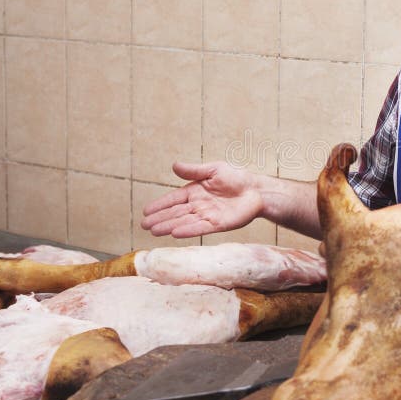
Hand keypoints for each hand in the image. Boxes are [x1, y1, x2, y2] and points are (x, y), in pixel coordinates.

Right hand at [141, 162, 264, 237]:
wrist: (256, 190)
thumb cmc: (236, 178)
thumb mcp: (213, 169)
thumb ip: (194, 170)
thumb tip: (174, 165)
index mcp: (194, 191)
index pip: (173, 199)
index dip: (160, 205)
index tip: (145, 211)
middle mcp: (198, 206)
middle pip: (175, 213)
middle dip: (160, 219)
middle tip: (144, 225)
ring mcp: (207, 216)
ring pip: (184, 222)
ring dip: (169, 227)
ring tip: (154, 231)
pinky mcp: (218, 224)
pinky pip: (200, 228)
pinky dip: (188, 231)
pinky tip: (175, 233)